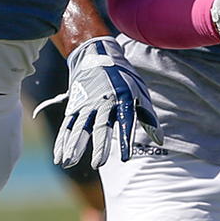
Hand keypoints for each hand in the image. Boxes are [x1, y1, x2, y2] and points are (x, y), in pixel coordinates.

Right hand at [41, 37, 162, 169]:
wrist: (96, 56)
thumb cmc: (123, 79)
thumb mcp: (139, 93)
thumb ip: (148, 118)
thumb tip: (160, 140)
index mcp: (122, 99)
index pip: (125, 122)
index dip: (125, 140)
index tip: (125, 158)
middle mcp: (103, 102)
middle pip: (100, 126)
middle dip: (99, 145)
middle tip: (98, 164)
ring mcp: (85, 104)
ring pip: (79, 127)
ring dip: (73, 146)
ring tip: (68, 163)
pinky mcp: (74, 106)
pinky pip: (67, 126)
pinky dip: (62, 141)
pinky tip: (59, 156)